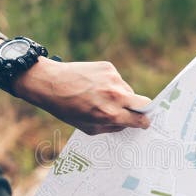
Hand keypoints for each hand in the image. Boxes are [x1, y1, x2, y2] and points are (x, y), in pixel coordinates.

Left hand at [12, 57, 151, 134]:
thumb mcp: (89, 128)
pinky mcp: (108, 67)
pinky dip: (110, 84)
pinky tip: (94, 86)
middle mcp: (116, 96)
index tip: (143, 122)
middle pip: (145, 102)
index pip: (141, 119)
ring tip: (100, 96)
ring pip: (128, 90)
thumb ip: (112, 127)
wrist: (51, 83)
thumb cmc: (67, 109)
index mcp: (111, 114)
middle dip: (141, 108)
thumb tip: (127, 123)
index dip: (144, 122)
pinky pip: (117, 80)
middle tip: (133, 111)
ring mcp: (113, 79)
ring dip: (121, 95)